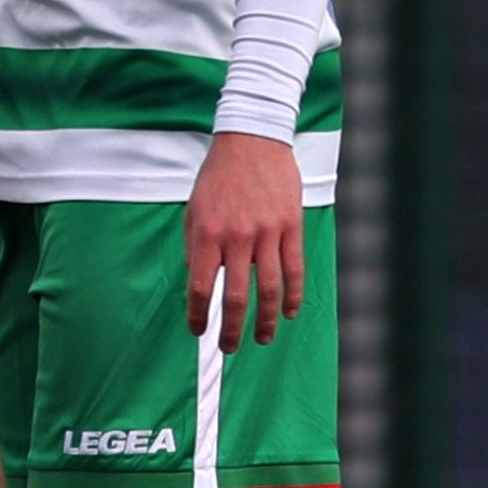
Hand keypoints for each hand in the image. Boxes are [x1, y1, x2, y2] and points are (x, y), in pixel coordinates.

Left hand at [182, 132, 304, 351]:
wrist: (252, 140)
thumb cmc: (219, 175)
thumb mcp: (194, 209)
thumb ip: (195, 247)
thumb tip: (199, 282)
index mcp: (206, 234)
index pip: (199, 287)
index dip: (197, 315)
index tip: (198, 331)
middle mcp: (236, 237)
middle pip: (235, 297)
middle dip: (231, 329)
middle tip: (229, 347)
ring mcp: (267, 233)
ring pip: (269, 289)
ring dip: (266, 321)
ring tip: (263, 338)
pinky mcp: (291, 226)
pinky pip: (294, 269)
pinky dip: (293, 295)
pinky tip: (291, 312)